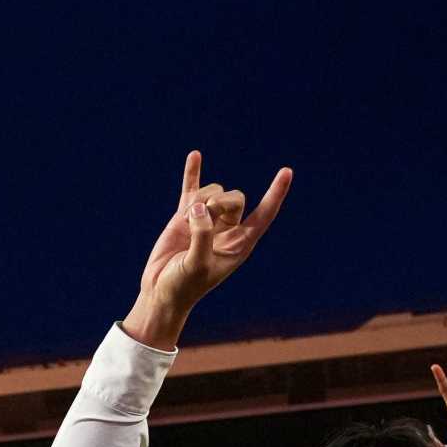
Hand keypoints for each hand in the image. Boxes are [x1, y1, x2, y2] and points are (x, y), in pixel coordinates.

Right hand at [125, 151, 291, 349]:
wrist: (160, 291)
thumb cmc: (183, 286)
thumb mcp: (197, 265)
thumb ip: (201, 236)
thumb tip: (199, 207)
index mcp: (239, 244)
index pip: (264, 214)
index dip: (275, 194)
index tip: (286, 172)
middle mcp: (227, 229)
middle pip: (234, 198)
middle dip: (219, 202)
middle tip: (201, 216)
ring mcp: (206, 220)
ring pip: (213, 192)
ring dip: (200, 200)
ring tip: (185, 224)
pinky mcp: (185, 216)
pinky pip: (191, 189)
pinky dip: (192, 173)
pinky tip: (195, 155)